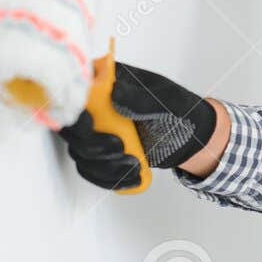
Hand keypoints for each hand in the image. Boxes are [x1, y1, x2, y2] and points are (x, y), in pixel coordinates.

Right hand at [58, 62, 218, 189]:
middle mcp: (96, 106)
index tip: (89, 124)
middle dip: (91, 144)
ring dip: (103, 165)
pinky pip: (91, 170)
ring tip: (134, 165)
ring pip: (80, 152)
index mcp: (108, 82)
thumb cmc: (180, 111)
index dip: (75, 109)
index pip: (76, 91)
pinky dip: (109, 179)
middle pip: (71, 127)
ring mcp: (97, 130)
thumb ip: (141, 98)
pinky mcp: (102, 153)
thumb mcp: (167, 101)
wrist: (190, 138)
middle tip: (118, 147)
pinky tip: (132, 176)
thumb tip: (114, 92)